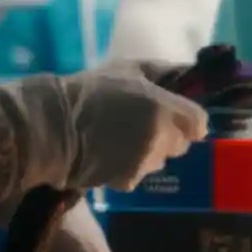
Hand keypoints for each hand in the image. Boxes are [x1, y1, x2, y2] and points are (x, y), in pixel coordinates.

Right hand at [63, 61, 209, 190]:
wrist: (53, 126)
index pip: (199, 124)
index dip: (188, 120)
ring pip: (161, 160)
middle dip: (169, 135)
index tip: (173, 115)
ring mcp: (145, 163)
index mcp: (165, 109)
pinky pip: (140, 174)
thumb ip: (164, 73)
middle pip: (182, 143)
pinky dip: (130, 167)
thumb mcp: (130, 68)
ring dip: (150, 152)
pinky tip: (109, 155)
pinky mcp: (128, 182)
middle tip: (142, 123)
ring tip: (121, 139)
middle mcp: (161, 139)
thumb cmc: (91, 90)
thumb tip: (189, 76)